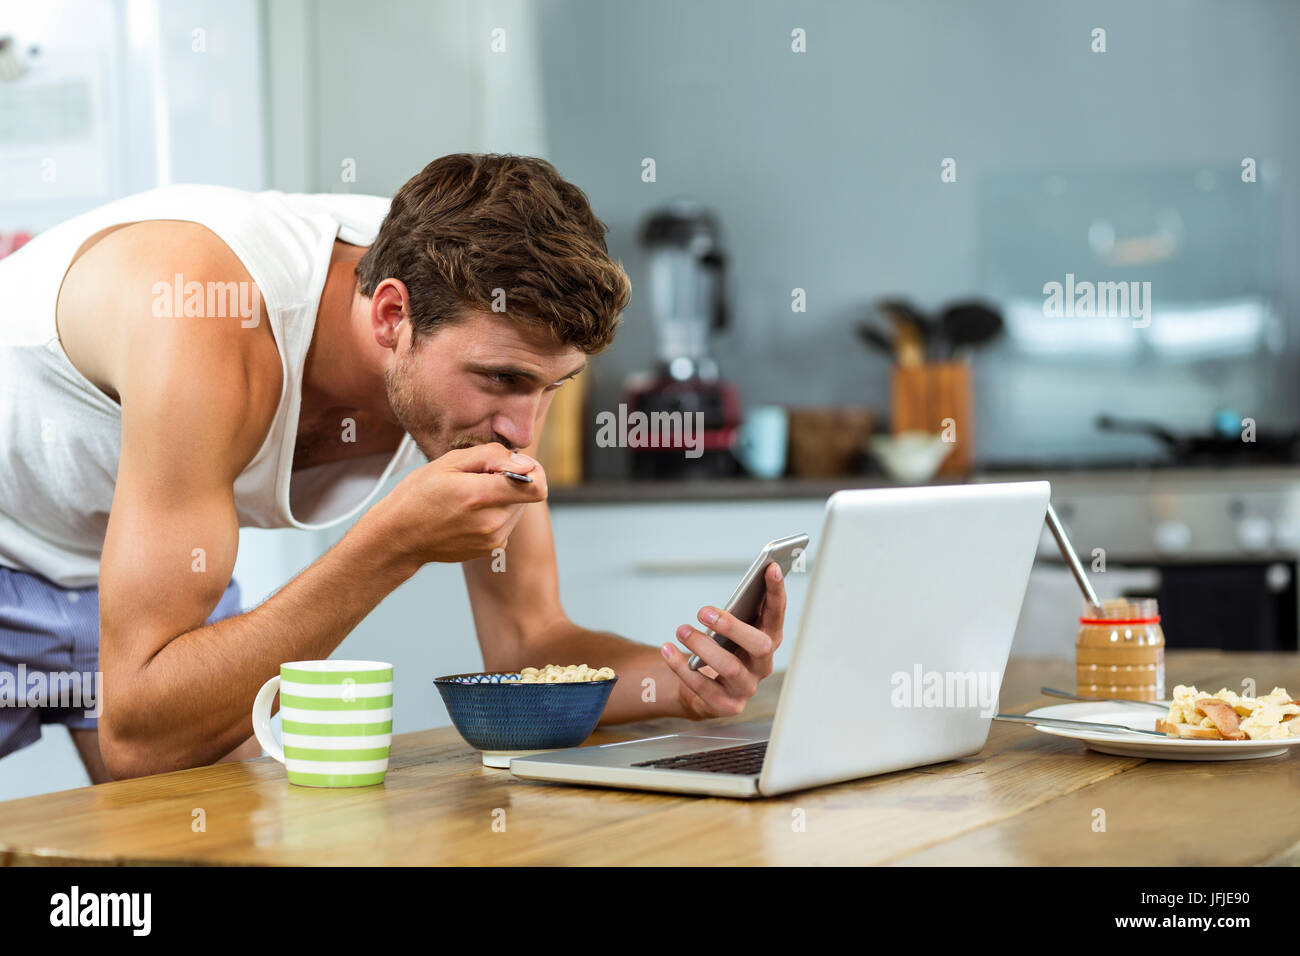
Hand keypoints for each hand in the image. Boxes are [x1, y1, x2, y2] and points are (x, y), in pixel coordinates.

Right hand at [366, 442, 546, 566]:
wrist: (398, 537)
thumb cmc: (418, 495)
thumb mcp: (449, 462)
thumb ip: (492, 457)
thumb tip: (525, 463)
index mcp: (482, 496)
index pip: (538, 485)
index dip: (532, 469)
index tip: (512, 463)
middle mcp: (493, 523)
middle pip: (528, 494)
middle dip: (512, 481)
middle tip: (478, 478)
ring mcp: (493, 540)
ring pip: (518, 509)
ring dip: (503, 498)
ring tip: (470, 496)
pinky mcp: (491, 550)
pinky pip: (506, 523)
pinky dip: (494, 513)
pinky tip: (468, 513)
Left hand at [661, 561, 786, 717]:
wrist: (703, 689)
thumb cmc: (719, 649)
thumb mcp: (729, 630)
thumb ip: (736, 612)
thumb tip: (736, 592)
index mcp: (768, 639)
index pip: (777, 614)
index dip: (777, 592)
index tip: (771, 567)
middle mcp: (762, 664)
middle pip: (759, 645)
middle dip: (732, 626)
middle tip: (703, 611)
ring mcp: (747, 687)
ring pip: (730, 667)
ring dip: (702, 646)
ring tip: (681, 630)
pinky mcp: (726, 706)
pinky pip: (703, 687)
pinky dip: (681, 667)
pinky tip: (667, 650)